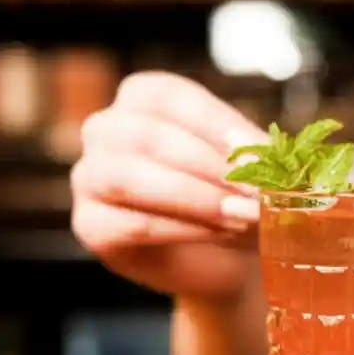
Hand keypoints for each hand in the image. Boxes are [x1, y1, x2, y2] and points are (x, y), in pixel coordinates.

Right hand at [70, 71, 268, 297]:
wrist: (224, 257)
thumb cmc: (234, 196)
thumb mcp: (249, 167)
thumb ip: (251, 156)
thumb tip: (256, 153)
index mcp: (142, 97)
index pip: (170, 97)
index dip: (219, 126)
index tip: (264, 156)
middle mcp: (105, 129)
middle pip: (145, 135)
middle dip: (208, 166)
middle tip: (255, 194)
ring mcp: (89, 177)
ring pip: (126, 177)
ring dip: (192, 198)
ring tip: (241, 216)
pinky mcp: (91, 225)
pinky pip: (128, 224)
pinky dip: (181, 229)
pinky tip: (219, 233)